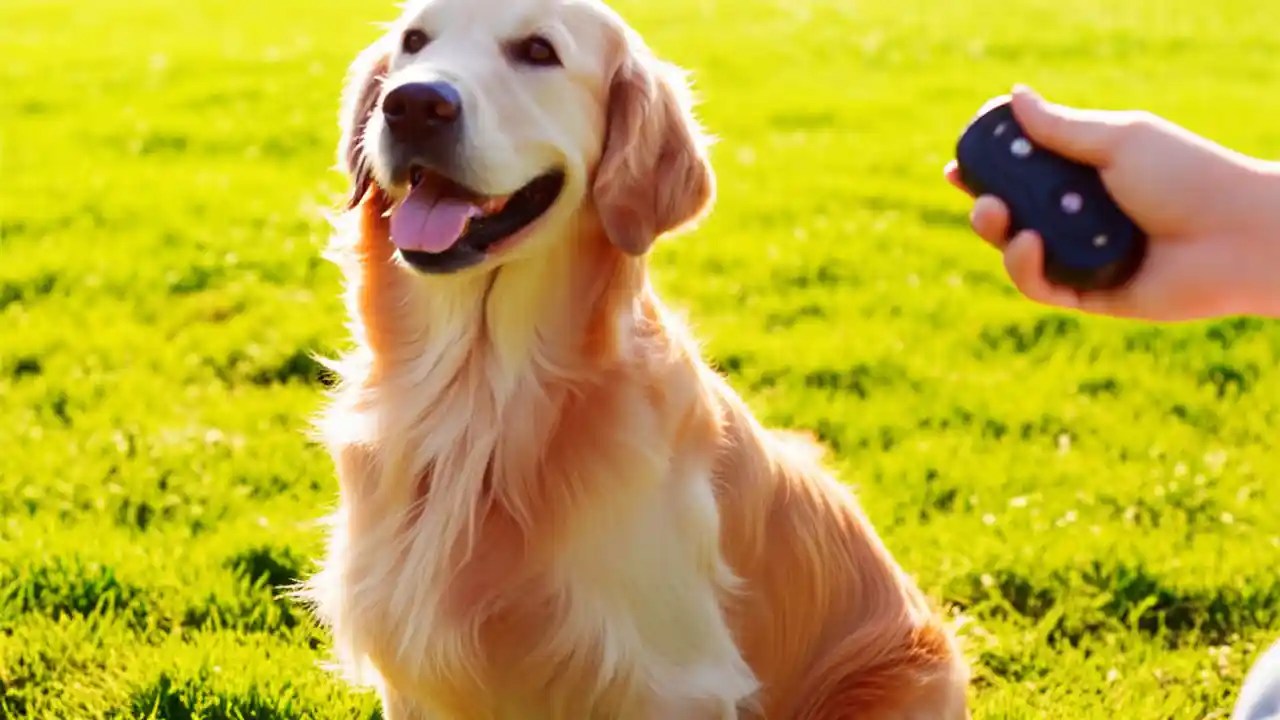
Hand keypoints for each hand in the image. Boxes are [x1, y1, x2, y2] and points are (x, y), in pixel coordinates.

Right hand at [945, 86, 1279, 321]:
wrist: (1236, 235)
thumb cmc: (1188, 177)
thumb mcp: (1117, 140)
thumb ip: (1060, 127)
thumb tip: (1015, 96)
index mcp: (1086, 173)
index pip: (1022, 170)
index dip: (986, 168)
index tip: (958, 163)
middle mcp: (1079, 215)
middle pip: (1010, 214)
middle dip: (985, 205)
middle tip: (980, 196)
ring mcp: (1081, 255)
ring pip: (1015, 251)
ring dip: (998, 235)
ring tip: (1001, 219)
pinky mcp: (1087, 294)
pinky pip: (1039, 285)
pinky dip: (1025, 266)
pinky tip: (1029, 245)